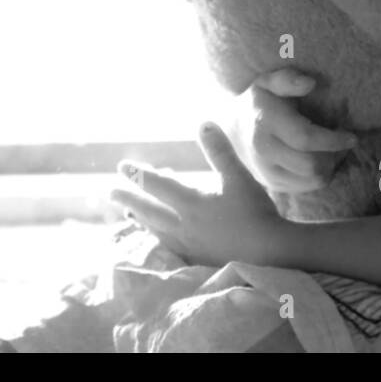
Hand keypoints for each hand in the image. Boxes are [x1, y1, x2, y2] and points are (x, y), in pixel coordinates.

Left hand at [111, 123, 287, 266]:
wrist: (270, 254)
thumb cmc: (255, 212)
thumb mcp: (238, 177)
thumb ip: (219, 151)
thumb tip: (204, 123)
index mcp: (190, 202)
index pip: (156, 185)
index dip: (138, 174)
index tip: (122, 166)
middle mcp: (183, 224)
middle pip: (148, 210)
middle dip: (129, 199)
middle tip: (110, 193)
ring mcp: (189, 244)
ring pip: (156, 230)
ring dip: (140, 219)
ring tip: (128, 214)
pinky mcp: (197, 258)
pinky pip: (169, 247)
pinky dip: (157, 239)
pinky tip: (157, 239)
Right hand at [223, 70, 358, 193]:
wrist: (230, 125)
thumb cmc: (257, 100)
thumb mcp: (267, 81)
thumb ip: (287, 79)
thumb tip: (310, 83)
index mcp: (264, 123)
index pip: (305, 138)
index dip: (333, 140)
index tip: (351, 137)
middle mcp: (263, 151)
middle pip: (311, 165)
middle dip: (333, 155)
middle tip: (342, 144)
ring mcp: (265, 171)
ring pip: (311, 180)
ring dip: (329, 167)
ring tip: (332, 152)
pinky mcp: (270, 184)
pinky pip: (305, 188)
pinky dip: (318, 177)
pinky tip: (319, 161)